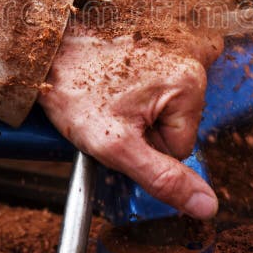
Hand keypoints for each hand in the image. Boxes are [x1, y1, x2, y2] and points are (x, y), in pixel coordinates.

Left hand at [38, 21, 221, 219]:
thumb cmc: (74, 90)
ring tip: (109, 95)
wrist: (46, 53)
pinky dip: (140, 90)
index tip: (119, 127)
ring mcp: (174, 50)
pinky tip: (117, 80)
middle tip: (111, 111)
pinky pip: (161, 85)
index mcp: (188, 84)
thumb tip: (207, 205)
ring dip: (139, 110)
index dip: (145, 147)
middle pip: (175, 126)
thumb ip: (163, 178)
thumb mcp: (116, 145)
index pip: (181, 148)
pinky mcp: (159, 46)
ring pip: (165, 109)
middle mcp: (188, 61)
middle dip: (143, 128)